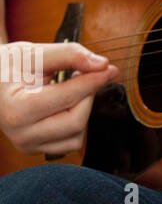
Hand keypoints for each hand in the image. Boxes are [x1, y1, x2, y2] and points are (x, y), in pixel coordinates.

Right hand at [0, 40, 118, 154]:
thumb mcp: (35, 53)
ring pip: (76, 136)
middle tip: (86, 75)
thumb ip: (69, 55)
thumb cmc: (10, 66)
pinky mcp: (36, 150)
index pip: (67, 97)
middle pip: (75, 121)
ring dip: (83, 111)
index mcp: (16, 109)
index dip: (92, 81)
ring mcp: (28, 145)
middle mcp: (21, 134)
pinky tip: (64, 106)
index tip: (109, 69)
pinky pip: (70, 142)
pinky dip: (76, 124)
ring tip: (69, 90)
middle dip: (88, 96)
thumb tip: (102, 64)